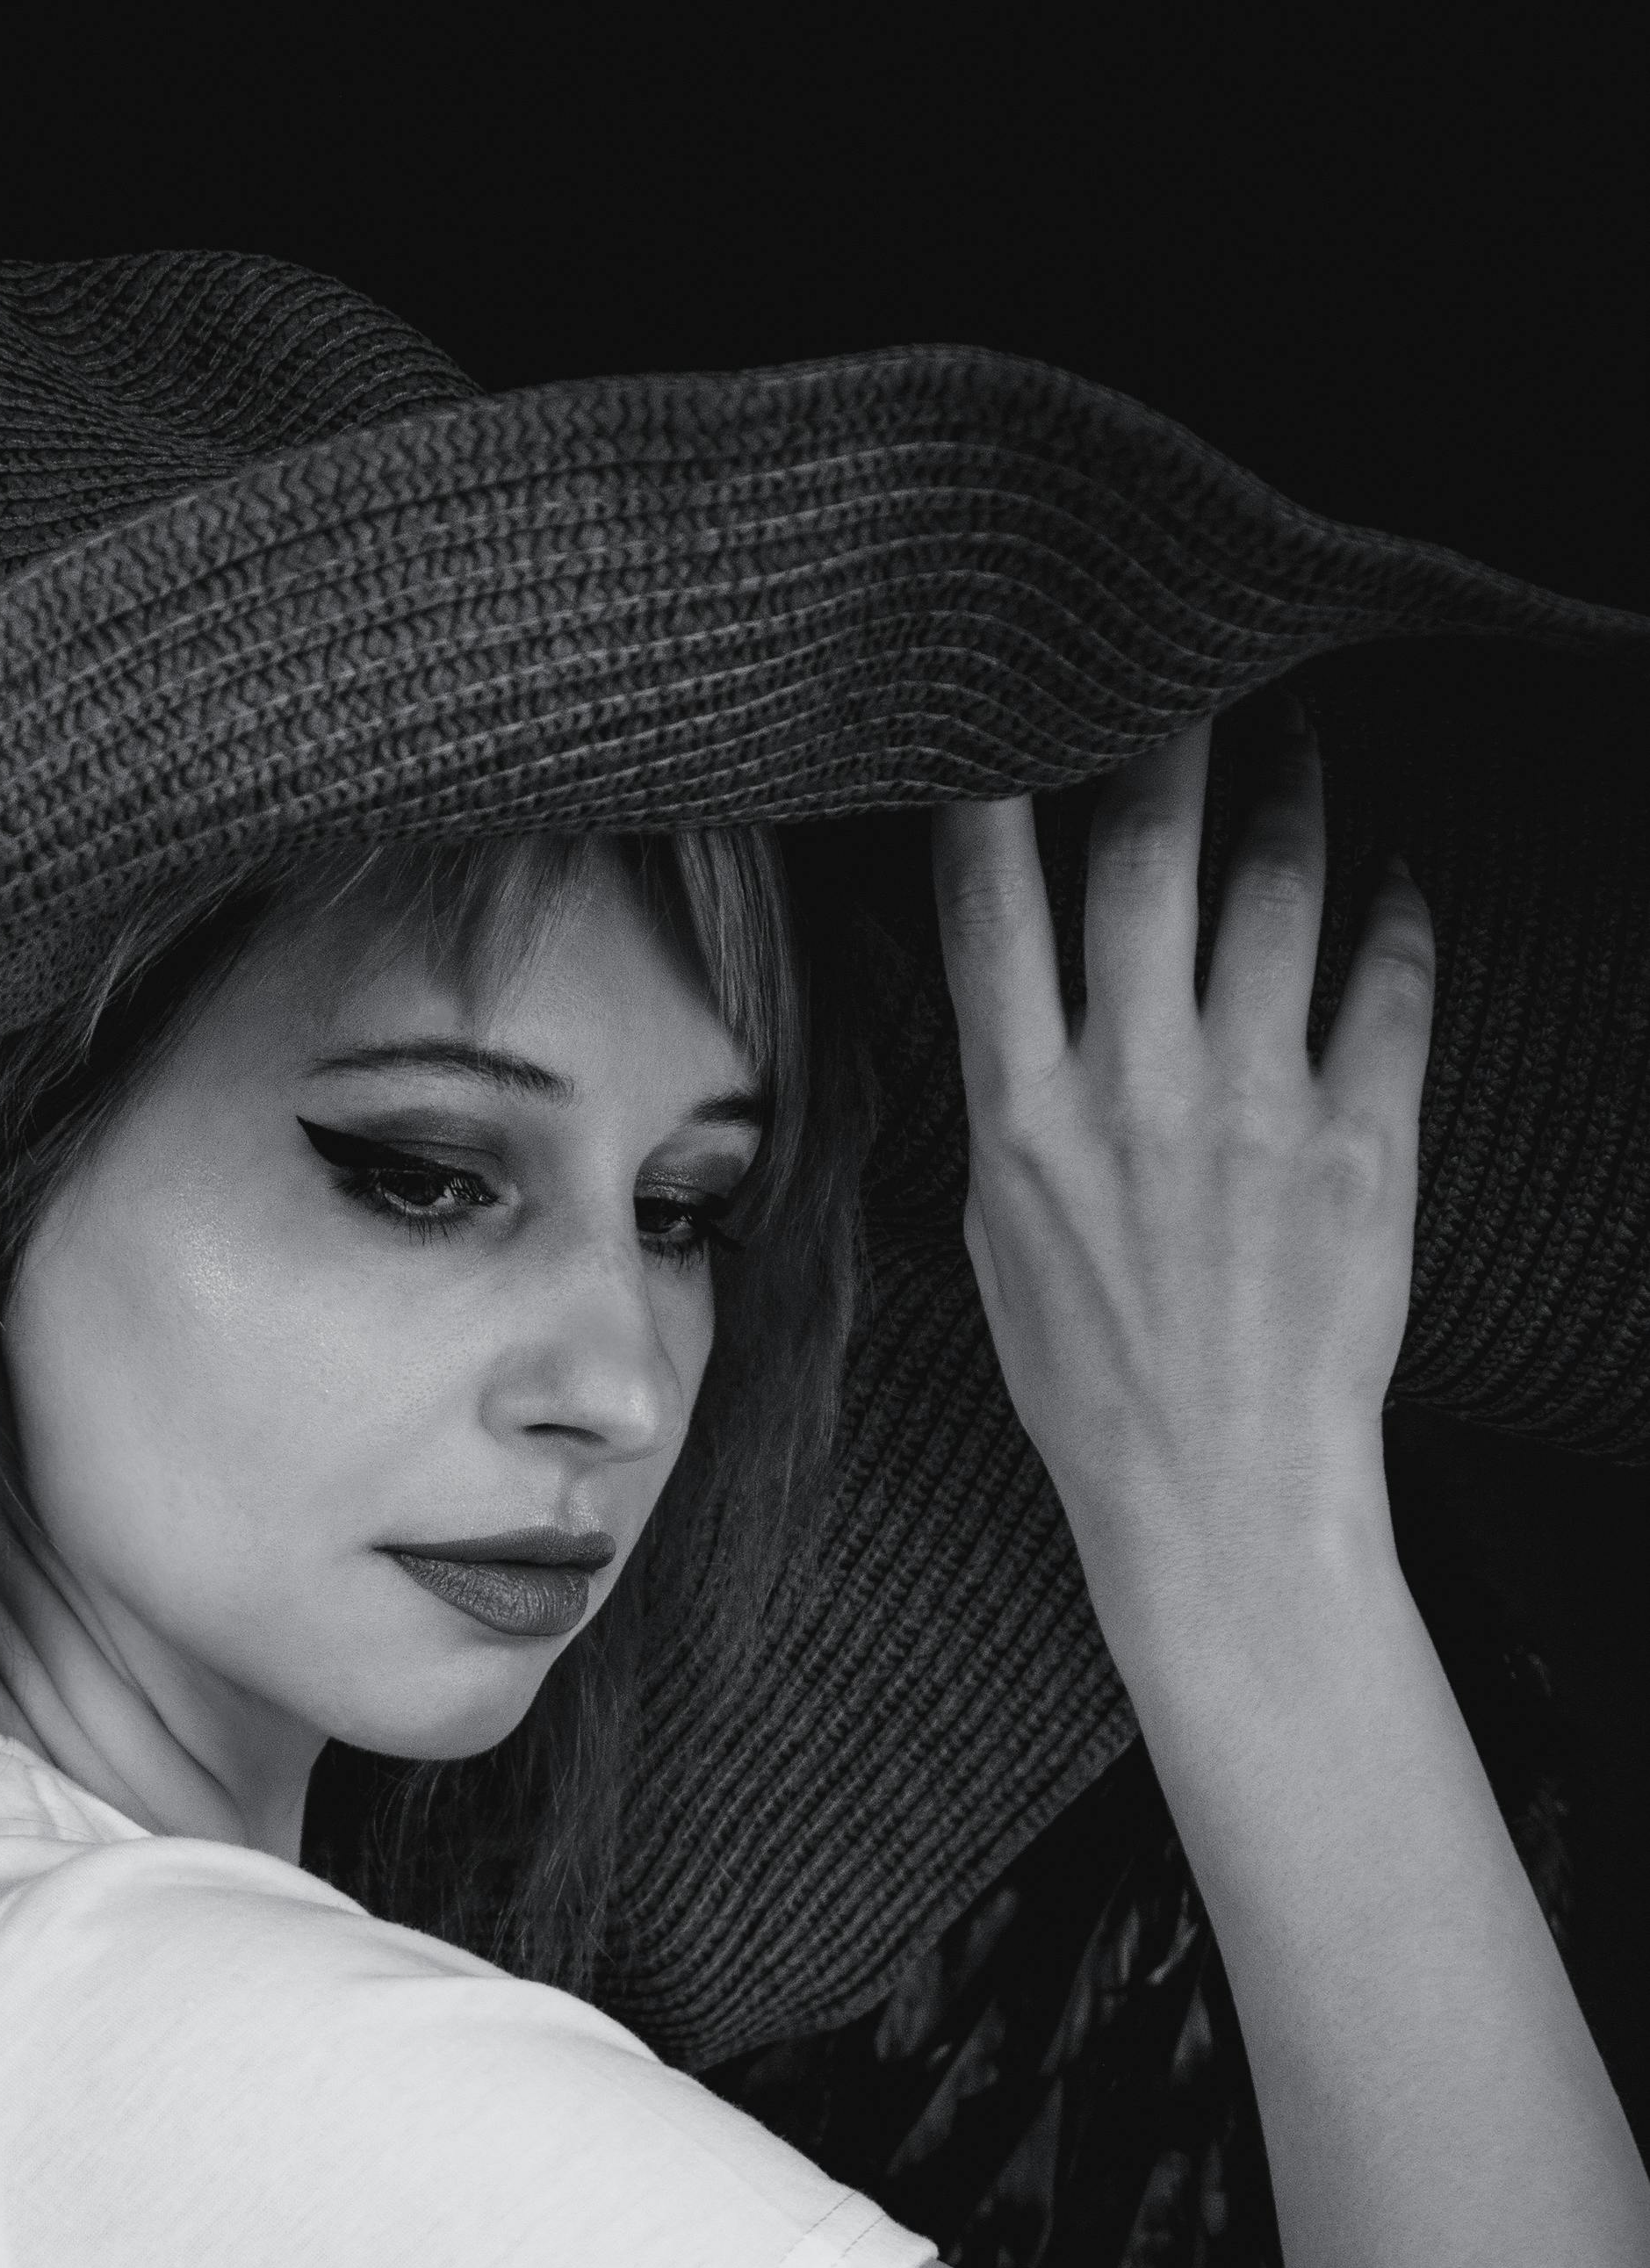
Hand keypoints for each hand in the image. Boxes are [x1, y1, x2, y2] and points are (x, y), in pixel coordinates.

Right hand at [929, 712, 1435, 1618]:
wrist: (1216, 1505)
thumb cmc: (1096, 1384)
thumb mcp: (1002, 1239)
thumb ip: (1014, 1100)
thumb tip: (1012, 977)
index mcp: (1021, 1119)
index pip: (986, 901)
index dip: (993, 773)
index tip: (1008, 689)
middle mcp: (1132, 1094)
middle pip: (1145, 846)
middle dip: (1169, 721)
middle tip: (1194, 647)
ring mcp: (1253, 1112)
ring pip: (1281, 881)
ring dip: (1296, 783)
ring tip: (1300, 734)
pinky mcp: (1362, 1142)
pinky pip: (1391, 975)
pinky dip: (1397, 909)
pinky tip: (1394, 879)